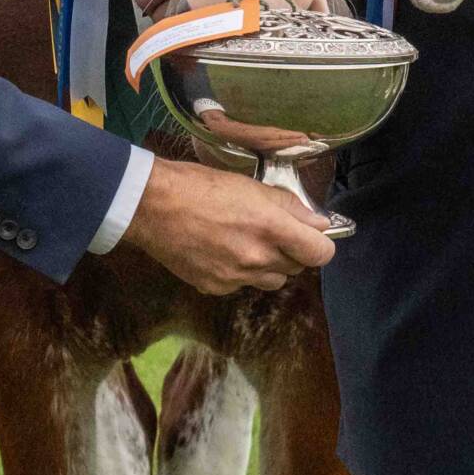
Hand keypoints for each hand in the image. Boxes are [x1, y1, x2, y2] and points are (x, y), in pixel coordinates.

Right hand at [123, 156, 334, 293]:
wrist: (152, 206)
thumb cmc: (199, 185)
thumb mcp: (250, 185)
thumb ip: (288, 206)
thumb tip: (318, 222)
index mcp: (269, 227)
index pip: (320, 253)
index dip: (321, 244)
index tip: (312, 235)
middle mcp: (257, 258)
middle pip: (297, 268)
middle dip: (291, 251)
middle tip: (271, 231)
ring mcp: (236, 277)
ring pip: (272, 281)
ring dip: (268, 266)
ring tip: (245, 242)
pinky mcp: (216, 288)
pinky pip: (242, 285)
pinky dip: (239, 272)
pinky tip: (220, 250)